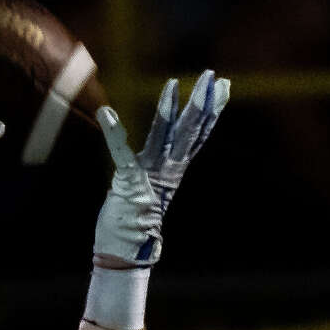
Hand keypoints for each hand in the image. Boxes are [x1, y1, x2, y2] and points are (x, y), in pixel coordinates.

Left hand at [93, 69, 229, 265]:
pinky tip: (106, 113)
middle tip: (212, 75)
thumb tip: (165, 164)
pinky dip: (113, 133)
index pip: (197, 136)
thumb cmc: (135, 223)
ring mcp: (148, 176)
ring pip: (163, 136)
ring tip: (172, 83)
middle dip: (200, 102)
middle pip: (189, 131)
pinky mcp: (128, 182)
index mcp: (173, 172)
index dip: (211, 111)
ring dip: (167, 109)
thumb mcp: (152, 193)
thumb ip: (158, 175)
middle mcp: (166, 171)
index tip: (224, 87)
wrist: (126, 254)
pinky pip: (121, 153)